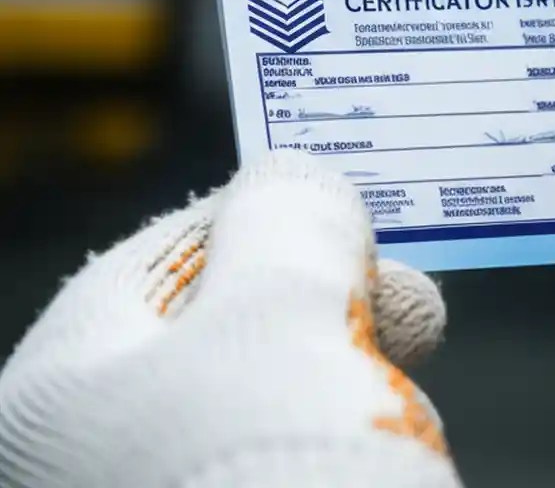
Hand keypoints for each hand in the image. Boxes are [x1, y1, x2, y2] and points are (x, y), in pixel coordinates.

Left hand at [0, 151, 458, 486]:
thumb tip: (299, 181)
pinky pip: (284, 454)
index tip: (339, 204)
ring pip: (256, 399)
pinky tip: (389, 425)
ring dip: (340, 358)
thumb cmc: (269, 484)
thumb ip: (287, 220)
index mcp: (60, 395)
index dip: (256, 216)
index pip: (154, 262)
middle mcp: (91, 462)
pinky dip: (340, 423)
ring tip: (410, 354)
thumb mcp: (281, 311)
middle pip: (210, 334)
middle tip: (400, 292)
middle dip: (317, 294)